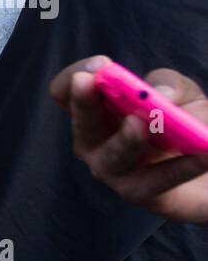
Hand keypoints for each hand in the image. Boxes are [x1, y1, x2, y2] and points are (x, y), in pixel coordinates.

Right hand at [50, 56, 207, 224]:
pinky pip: (155, 181)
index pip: (66, 92)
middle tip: (91, 84)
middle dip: (85, 103)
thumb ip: (169, 85)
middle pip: (81, 123)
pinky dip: (179, 167)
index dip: (78, 75)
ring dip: (126, 139)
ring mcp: (113, 170)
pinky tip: (202, 154)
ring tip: (142, 124)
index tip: (101, 66)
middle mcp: (95, 141)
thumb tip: (159, 95)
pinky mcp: (141, 194)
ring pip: (113, 156)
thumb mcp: (182, 93)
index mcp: (96, 111)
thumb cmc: (186, 124)